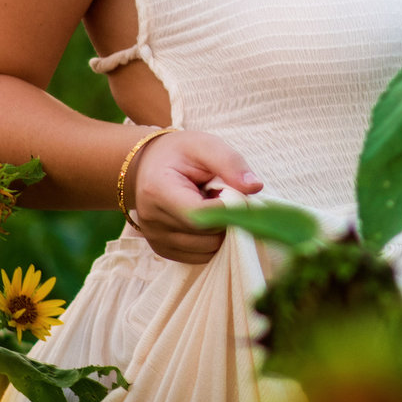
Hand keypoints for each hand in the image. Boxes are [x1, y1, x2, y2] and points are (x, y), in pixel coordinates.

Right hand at [128, 129, 262, 263]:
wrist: (147, 164)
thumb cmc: (179, 153)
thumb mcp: (205, 145)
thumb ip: (230, 163)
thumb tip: (255, 187)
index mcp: (158, 191)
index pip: (199, 215)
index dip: (227, 209)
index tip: (238, 195)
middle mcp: (152, 220)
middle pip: (205, 235)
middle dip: (226, 220)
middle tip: (224, 196)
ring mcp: (155, 238)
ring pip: (206, 250)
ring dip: (219, 231)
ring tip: (211, 206)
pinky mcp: (162, 249)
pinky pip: (199, 257)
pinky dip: (211, 240)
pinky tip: (204, 220)